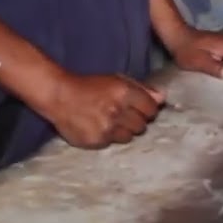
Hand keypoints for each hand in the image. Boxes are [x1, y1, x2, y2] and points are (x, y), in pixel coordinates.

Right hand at [37, 73, 163, 148]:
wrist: (60, 96)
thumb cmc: (90, 86)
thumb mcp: (116, 80)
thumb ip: (142, 89)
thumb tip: (163, 99)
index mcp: (125, 93)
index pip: (151, 109)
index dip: (148, 110)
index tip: (142, 109)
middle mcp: (118, 111)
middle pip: (142, 125)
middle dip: (137, 121)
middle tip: (125, 116)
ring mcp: (107, 128)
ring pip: (130, 137)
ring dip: (124, 130)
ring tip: (112, 122)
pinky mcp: (97, 141)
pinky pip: (113, 143)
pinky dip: (110, 137)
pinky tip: (100, 127)